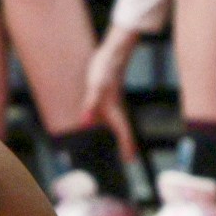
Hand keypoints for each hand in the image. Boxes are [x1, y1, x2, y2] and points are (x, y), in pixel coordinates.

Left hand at [79, 26, 140, 158]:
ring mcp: (112, 104)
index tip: (131, 160)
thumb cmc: (105, 72)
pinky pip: (108, 115)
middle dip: (127, 145)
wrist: (111, 55)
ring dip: (119, 135)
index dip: (128, 147)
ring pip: (117, 123)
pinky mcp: (106, 97)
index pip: (124, 133)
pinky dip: (107, 123)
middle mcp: (116, 110)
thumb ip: (90, 104)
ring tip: (120, 146)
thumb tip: (85, 121)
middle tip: (129, 159)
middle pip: (123, 131)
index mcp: (115, 111)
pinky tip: (98, 124)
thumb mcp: (95, 88)